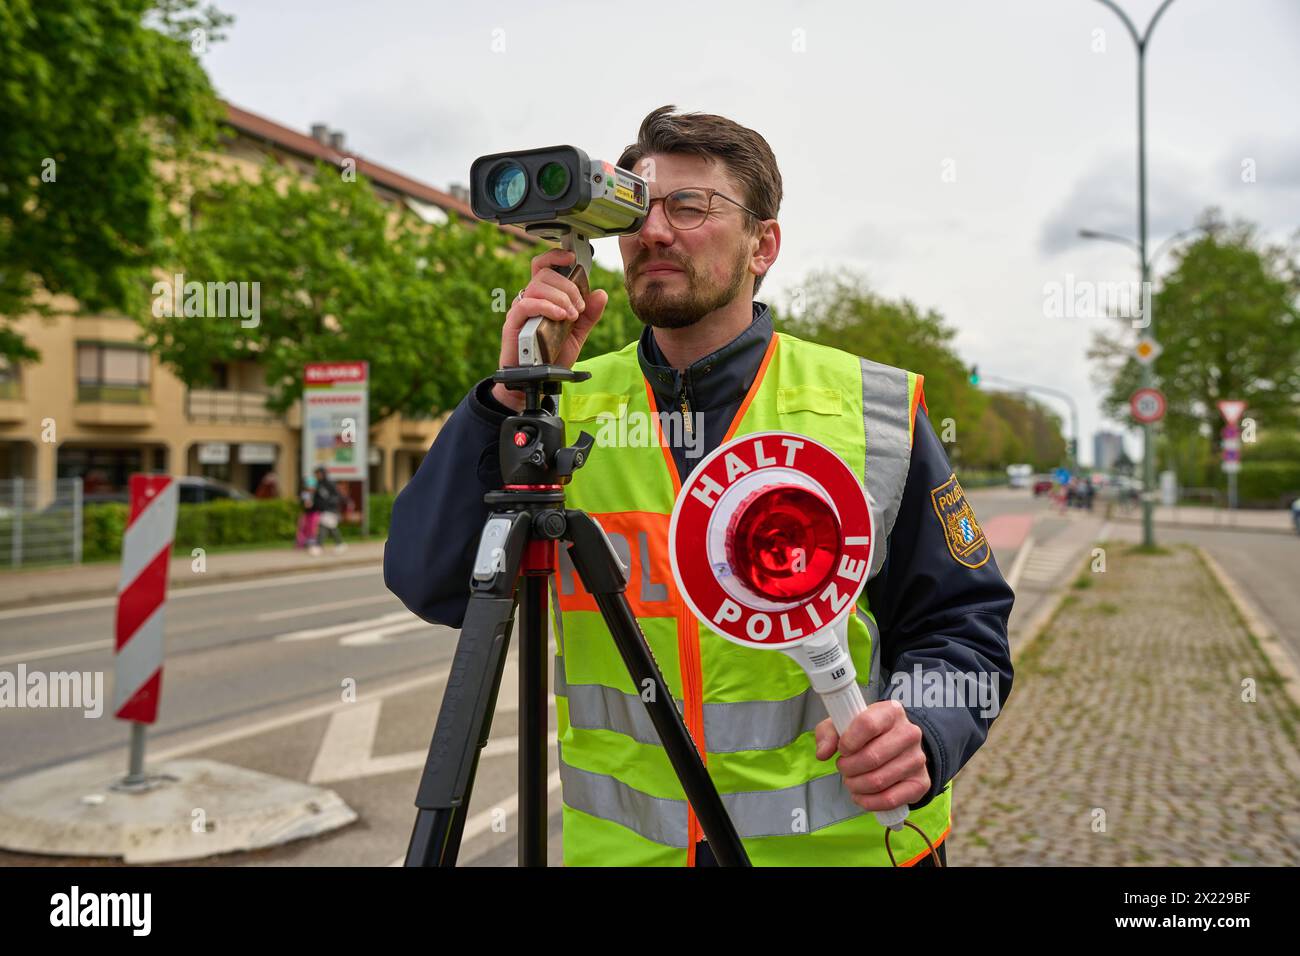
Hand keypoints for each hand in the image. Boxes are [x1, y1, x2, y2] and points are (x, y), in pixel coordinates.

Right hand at [491, 248, 608, 411]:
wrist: (538, 380)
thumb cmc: (552, 356)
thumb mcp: (578, 335)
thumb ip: (589, 316)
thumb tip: (601, 294)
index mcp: (544, 298)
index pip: (545, 267)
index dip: (556, 256)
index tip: (573, 258)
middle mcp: (530, 300)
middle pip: (545, 274)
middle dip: (569, 287)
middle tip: (580, 307)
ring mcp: (520, 311)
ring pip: (536, 285)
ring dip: (560, 297)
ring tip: (571, 316)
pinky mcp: (513, 323)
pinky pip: (526, 304)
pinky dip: (546, 306)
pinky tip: (560, 316)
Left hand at [814, 700, 930, 813]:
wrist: (897, 747)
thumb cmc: (866, 734)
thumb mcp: (843, 724)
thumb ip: (828, 733)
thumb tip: (823, 753)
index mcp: (891, 711)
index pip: (867, 724)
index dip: (848, 741)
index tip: (842, 749)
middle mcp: (909, 733)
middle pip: (872, 757)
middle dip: (849, 768)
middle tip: (843, 768)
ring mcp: (918, 759)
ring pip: (879, 780)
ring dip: (856, 785)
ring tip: (851, 780)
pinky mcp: (921, 783)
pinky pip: (890, 800)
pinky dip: (869, 802)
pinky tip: (861, 795)